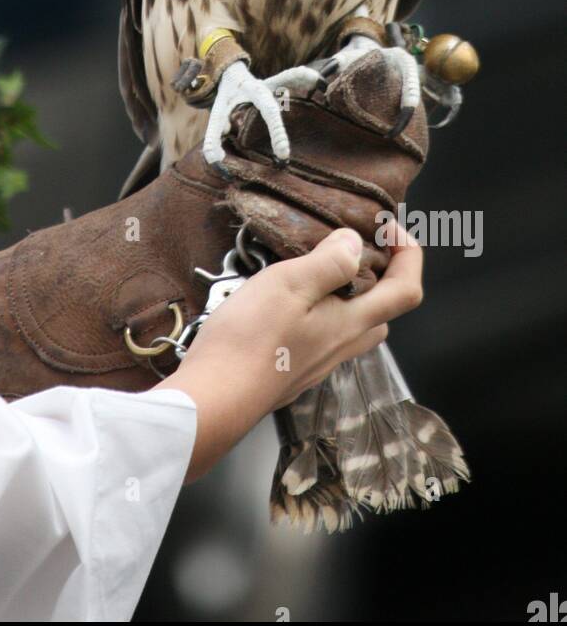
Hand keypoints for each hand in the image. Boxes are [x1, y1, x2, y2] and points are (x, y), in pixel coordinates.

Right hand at [151, 223, 422, 482]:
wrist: (216, 396)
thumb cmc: (251, 339)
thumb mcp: (289, 284)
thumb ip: (330, 262)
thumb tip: (356, 244)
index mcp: (351, 322)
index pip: (406, 291)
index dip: (409, 256)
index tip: (388, 229)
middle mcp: (342, 345)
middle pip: (384, 312)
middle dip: (382, 276)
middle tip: (356, 248)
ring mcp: (318, 362)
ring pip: (353, 326)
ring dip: (351, 296)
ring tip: (320, 270)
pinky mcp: (294, 370)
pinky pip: (322, 337)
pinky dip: (320, 312)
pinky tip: (288, 302)